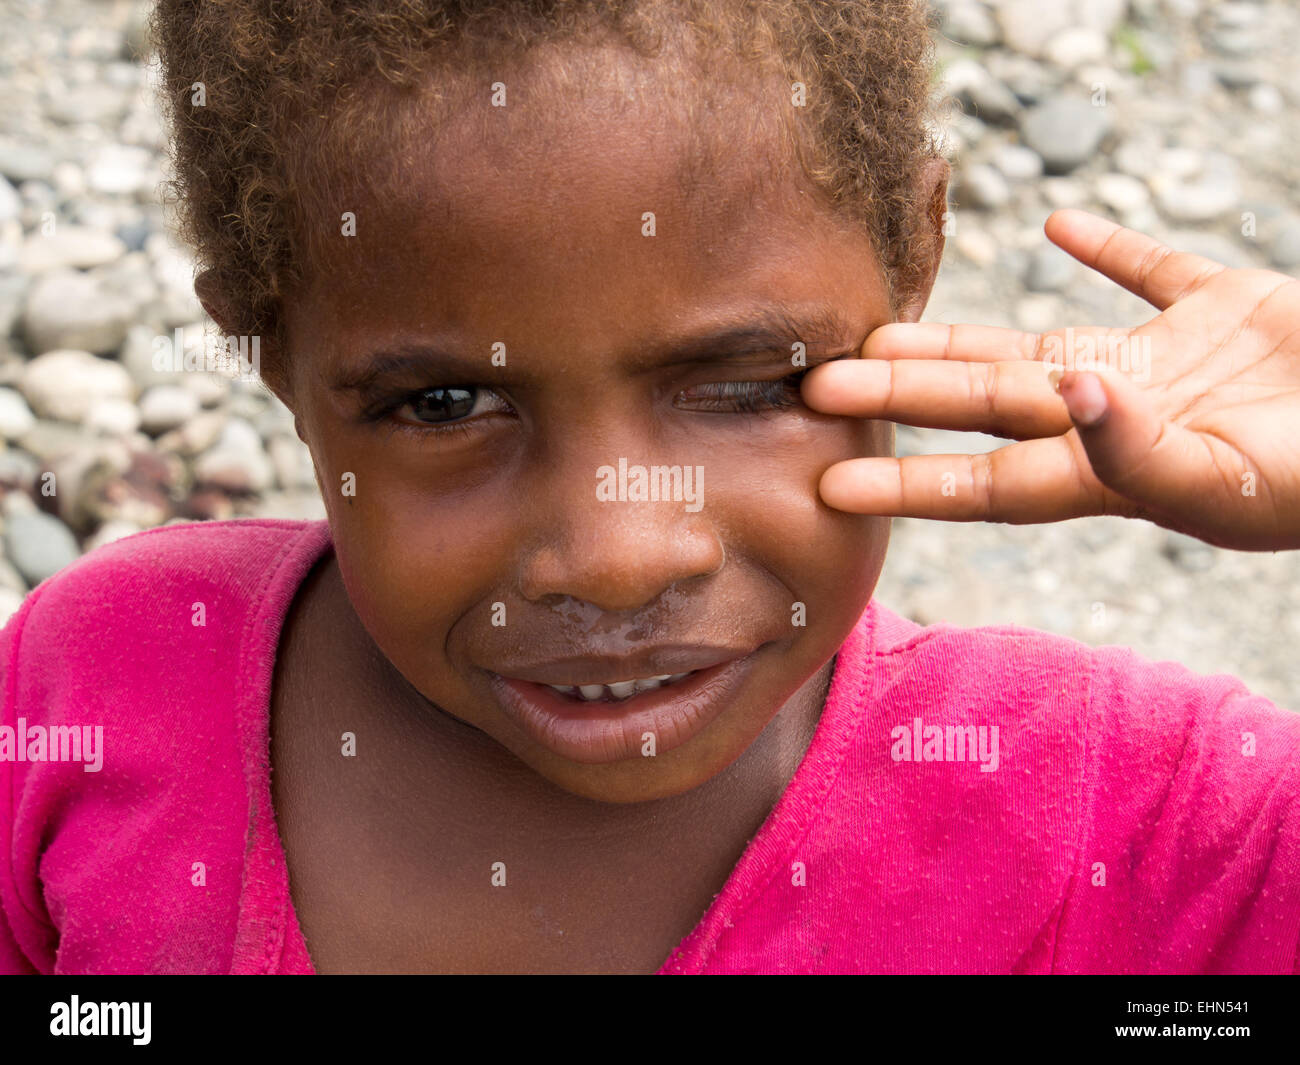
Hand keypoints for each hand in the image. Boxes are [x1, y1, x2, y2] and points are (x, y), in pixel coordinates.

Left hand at [802, 208, 1299, 550]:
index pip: (988, 484)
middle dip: (903, 396)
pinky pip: (1155, 269)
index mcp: (1116, 475)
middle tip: (816, 383)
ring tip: (885, 327)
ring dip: (964, 335)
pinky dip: (1110, 248)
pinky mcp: (1226, 307)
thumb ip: (1143, 452)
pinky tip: (1057, 226)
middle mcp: (1121, 420)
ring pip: (1039, 341)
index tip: (828, 481)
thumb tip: (1064, 400)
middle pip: (989, 405)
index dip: (909, 485)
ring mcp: (1169, 364)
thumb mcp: (1233, 482)